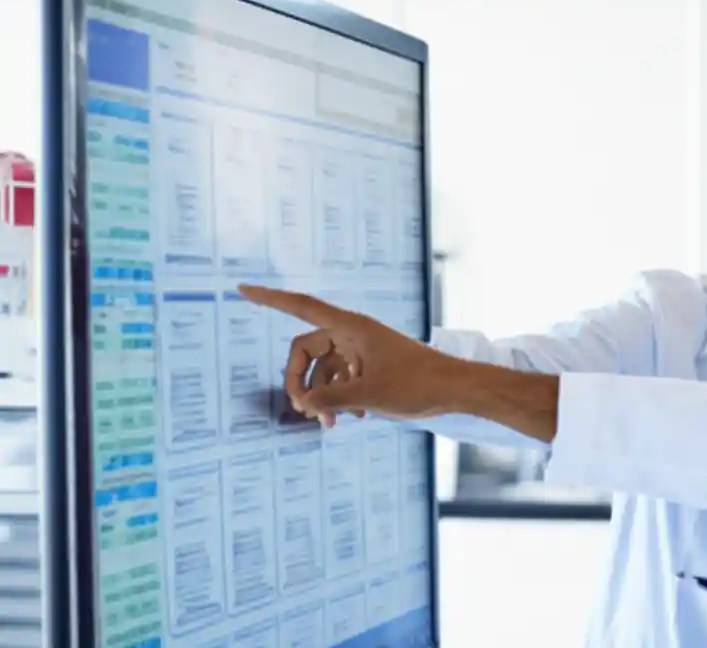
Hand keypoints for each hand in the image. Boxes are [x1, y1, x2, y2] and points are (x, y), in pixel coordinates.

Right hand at [238, 284, 470, 426]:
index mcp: (351, 327)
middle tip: (304, 412)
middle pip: (306, 350)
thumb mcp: (368, 395)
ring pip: (324, 370)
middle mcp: (353, 334)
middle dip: (299, 381)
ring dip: (320, 397)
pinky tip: (353, 418)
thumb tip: (303, 404)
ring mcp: (362, 350)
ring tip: (329, 426)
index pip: (301, 306)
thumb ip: (330, 400)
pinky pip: (341, 378)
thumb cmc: (417, 385)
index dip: (270, 299)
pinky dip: (339, 398)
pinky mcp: (371, 366)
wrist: (455, 389)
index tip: (241, 289)